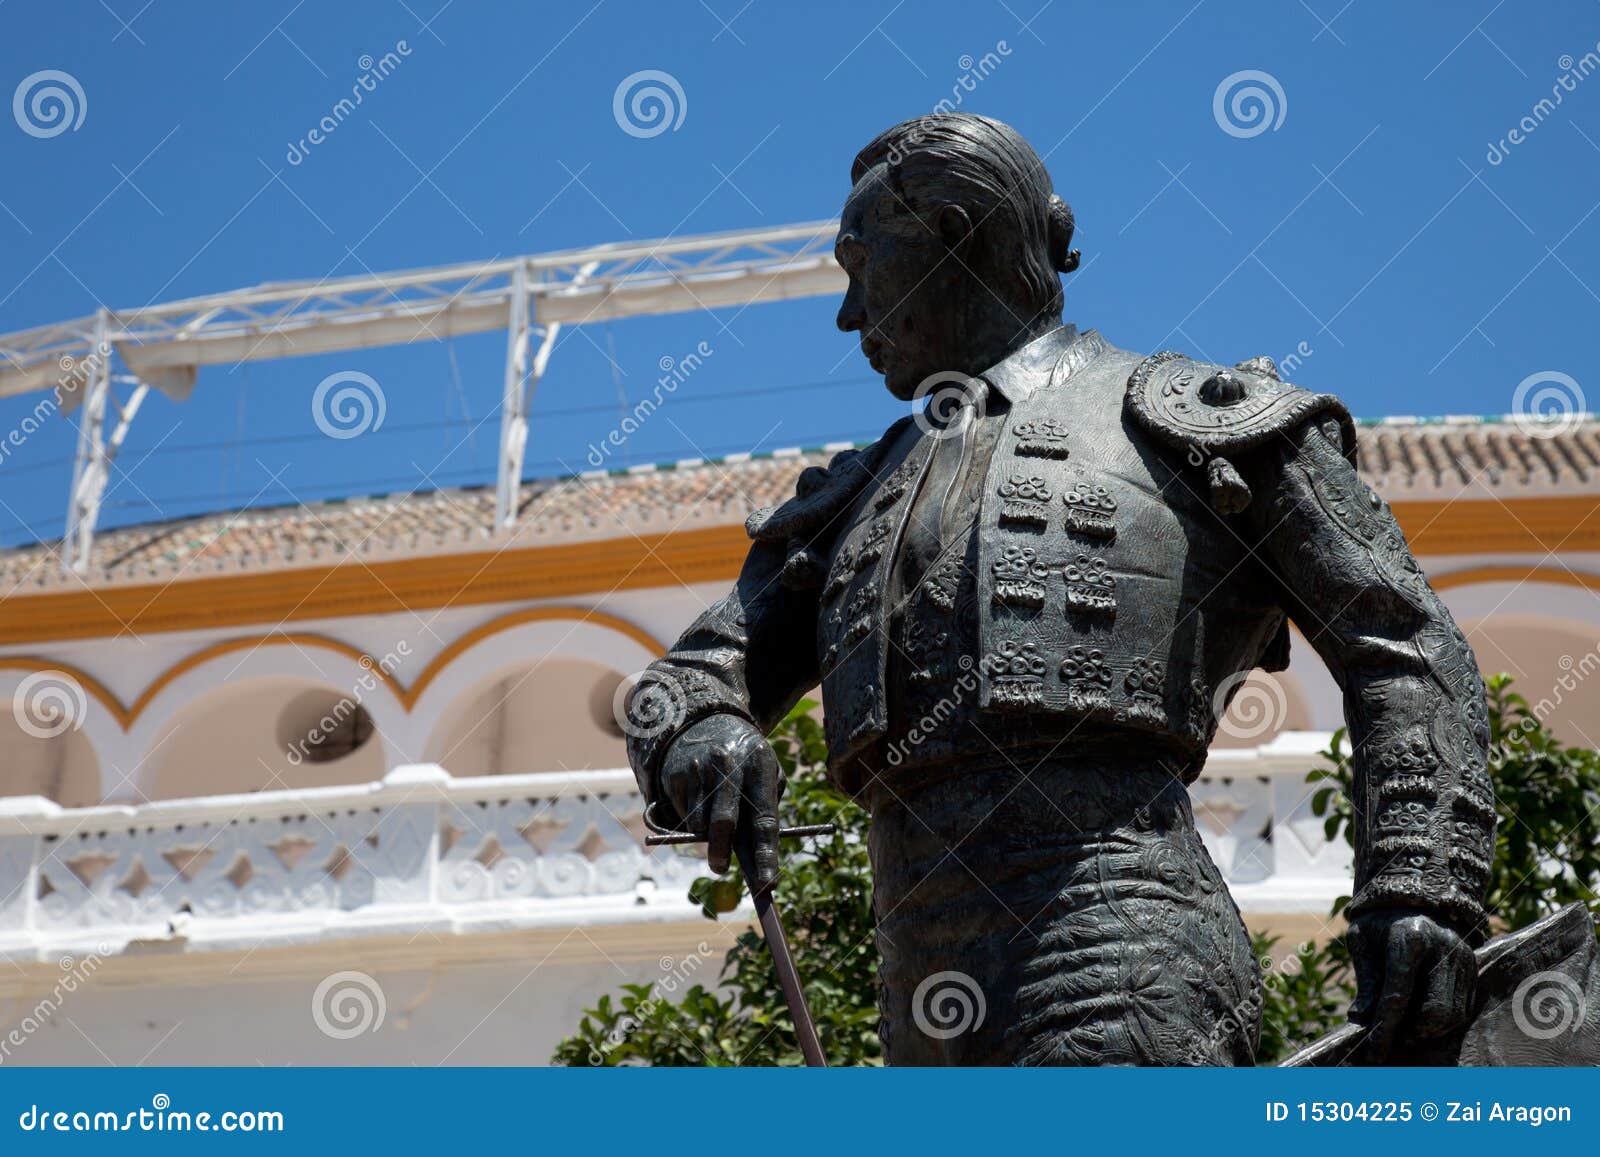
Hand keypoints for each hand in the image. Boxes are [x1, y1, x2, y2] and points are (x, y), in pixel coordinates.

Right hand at [654, 714, 783, 890]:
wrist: (704, 722)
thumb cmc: (745, 762)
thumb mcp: (764, 772)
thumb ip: (765, 808)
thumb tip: (755, 856)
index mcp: (760, 764)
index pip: (764, 818)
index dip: (766, 854)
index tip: (768, 883)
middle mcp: (729, 765)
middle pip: (724, 823)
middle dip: (722, 853)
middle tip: (722, 868)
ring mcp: (700, 769)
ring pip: (700, 824)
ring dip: (707, 837)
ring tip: (714, 820)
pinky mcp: (677, 775)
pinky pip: (684, 815)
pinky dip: (693, 821)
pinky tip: (700, 802)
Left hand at [1347, 909, 1475, 1062]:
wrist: (1415, 896)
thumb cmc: (1380, 921)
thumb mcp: (1362, 942)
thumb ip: (1366, 981)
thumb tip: (1360, 1019)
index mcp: (1409, 938)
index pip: (1397, 996)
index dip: (1384, 1030)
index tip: (1372, 1053)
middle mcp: (1443, 949)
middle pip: (1433, 1011)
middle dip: (1410, 1034)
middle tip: (1390, 1041)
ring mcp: (1463, 959)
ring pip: (1451, 1014)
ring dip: (1427, 1031)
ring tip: (1403, 1031)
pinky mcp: (1473, 968)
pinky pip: (1462, 1007)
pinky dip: (1442, 1022)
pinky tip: (1420, 1020)